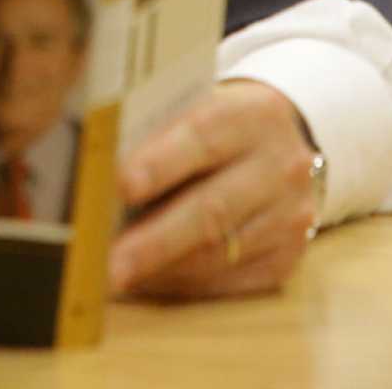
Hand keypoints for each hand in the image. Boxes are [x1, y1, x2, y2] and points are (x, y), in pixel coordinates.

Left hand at [108, 79, 319, 298]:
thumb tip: (101, 178)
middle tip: (110, 263)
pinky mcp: (291, 255)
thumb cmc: (215, 124)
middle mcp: (279, 165)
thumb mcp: (196, 107)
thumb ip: (158, 134)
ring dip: (165, 269)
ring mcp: (291, 214)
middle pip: (212, 208)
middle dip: (155, 240)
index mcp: (249, 116)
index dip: (160, 163)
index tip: (121, 186)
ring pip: (223, 251)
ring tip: (118, 277)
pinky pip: (235, 279)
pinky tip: (150, 282)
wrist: (283, 140)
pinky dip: (187, 284)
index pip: (202, 138)